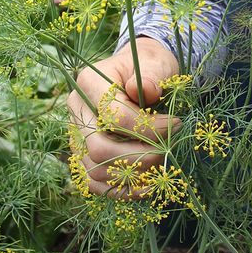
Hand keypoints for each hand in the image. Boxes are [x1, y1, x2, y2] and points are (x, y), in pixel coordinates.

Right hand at [67, 38, 180, 196]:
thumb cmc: (148, 67)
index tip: (176, 124)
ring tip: (161, 167)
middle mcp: (76, 111)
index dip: (148, 127)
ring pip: (95, 171)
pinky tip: (148, 186)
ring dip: (132, 176)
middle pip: (99, 148)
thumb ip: (152, 75)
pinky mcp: (83, 155)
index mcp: (88, 83)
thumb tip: (147, 92)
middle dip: (139, 156)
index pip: (113, 116)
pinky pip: (95, 184)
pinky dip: (121, 190)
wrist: (138, 73)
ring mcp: (76, 136)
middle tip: (167, 151)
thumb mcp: (155, 62)